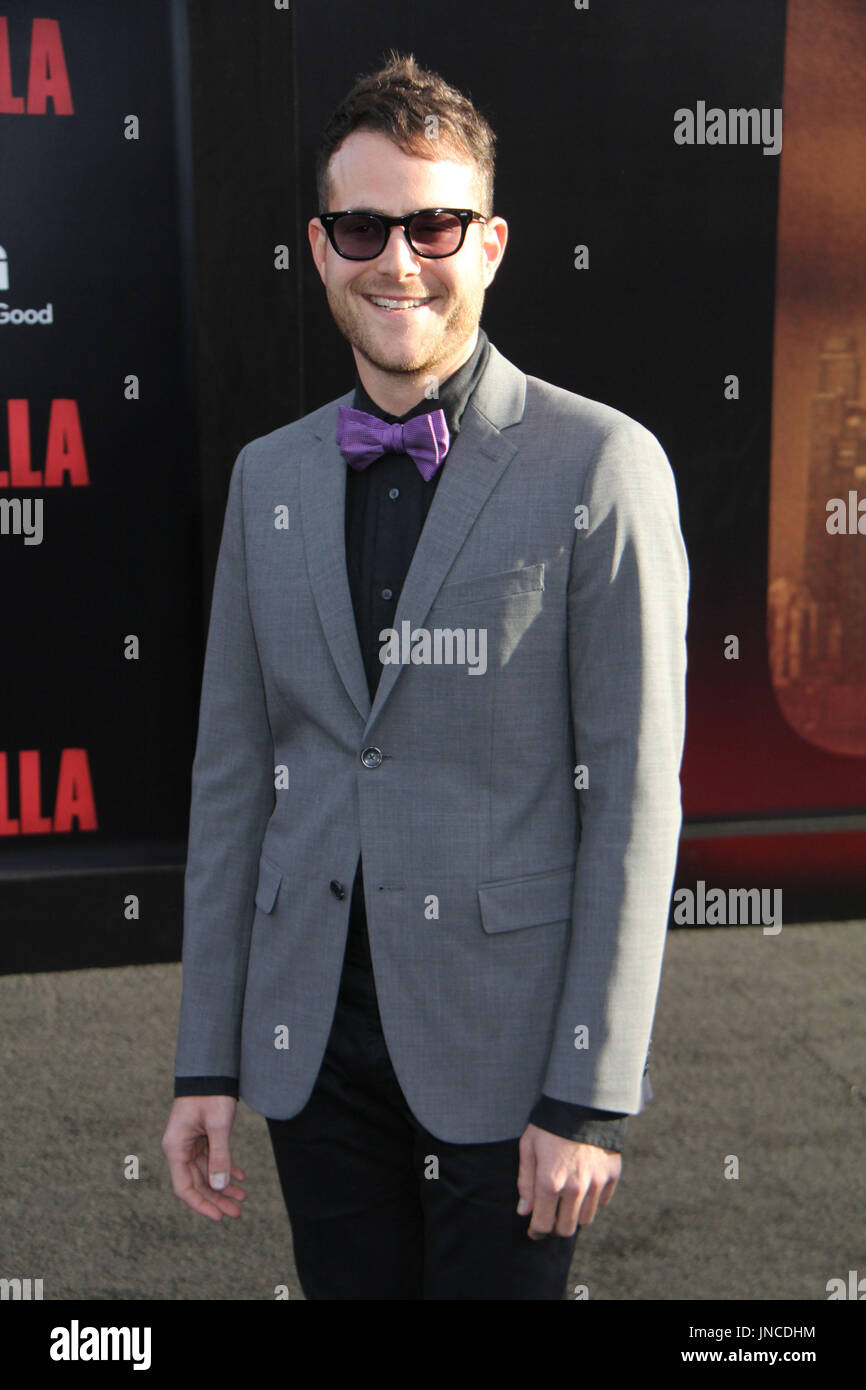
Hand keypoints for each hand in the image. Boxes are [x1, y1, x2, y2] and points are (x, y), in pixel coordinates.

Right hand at [162, 1095, 246, 1221]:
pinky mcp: (201, 1137)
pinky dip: (226, 1169)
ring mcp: (190, 1143)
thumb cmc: (210, 1094)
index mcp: (176, 1147)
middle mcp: (180, 1148)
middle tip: (238, 1212)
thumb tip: (220, 1187)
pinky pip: (212, 1160)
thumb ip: (219, 1156)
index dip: (201, 1205)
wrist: (211, 1070)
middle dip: (217, 1199)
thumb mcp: (218, 1125)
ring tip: (242, 1198)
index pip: (184, 1187)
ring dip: (224, 1186)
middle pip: (197, 1183)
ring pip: (206, 1174)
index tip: (219, 1217)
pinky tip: (241, 1178)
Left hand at [516, 1123, 620, 1238]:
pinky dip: (593, 1200)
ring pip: (586, 1218)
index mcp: (550, 1182)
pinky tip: (584, 1187)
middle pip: (566, 1228)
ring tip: (567, 1201)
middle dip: (555, 1228)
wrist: (583, 1102)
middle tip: (550, 1218)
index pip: (544, 1224)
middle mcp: (575, 1188)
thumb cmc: (549, 1124)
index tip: (534, 1230)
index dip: (536, 1231)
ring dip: (574, 1215)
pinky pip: (602, 1201)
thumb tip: (524, 1210)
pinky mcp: (612, 1175)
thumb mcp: (528, 1147)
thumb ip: (526, 1182)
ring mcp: (595, 1183)